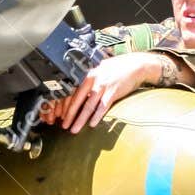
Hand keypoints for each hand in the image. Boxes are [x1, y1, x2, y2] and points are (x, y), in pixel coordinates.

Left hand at [52, 54, 166, 132]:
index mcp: (87, 73)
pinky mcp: (113, 92)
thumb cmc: (116, 69)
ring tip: (74, 129)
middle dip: (68, 114)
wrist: (136, 65)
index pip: (70, 90)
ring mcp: (103, 85)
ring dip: (80, 119)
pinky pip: (102, 106)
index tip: (58, 115)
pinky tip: (91, 124)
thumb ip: (87, 80)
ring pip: (88, 105)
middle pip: (77, 99)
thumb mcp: (98, 70)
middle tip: (63, 126)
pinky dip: (96, 116)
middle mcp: (93, 78)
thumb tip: (76, 94)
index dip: (63, 104)